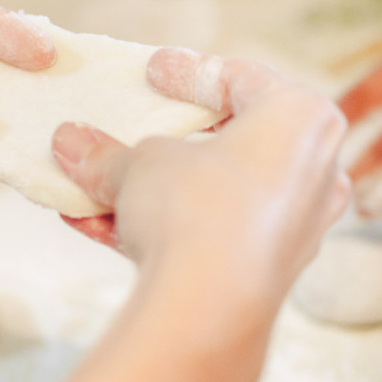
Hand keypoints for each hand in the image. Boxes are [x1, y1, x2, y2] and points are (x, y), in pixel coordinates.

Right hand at [0, 50, 348, 381]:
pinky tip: (94, 227)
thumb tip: (67, 141)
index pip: (240, 79)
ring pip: (212, 194)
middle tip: (132, 129)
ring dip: (149, 190)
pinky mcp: (267, 272)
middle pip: (228, 141)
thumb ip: (107, 151)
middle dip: (168, 140)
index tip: (150, 70)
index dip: (187, 72)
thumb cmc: (193, 208)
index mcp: (300, 119)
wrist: (210, 310)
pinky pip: (208, 235)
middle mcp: (313, 170)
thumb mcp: (139, 164)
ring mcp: (294, 226)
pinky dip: (157, 228)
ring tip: (91, 187)